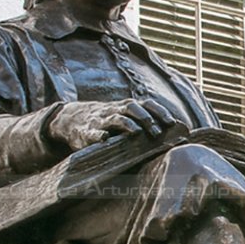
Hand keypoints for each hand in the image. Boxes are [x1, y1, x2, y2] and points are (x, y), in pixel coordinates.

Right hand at [46, 98, 175, 151]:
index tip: (172, 123)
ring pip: (116, 118)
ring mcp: (100, 120)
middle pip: (132, 108)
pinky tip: (105, 139)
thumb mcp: (124, 118)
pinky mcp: (86, 132)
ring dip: (127, 125)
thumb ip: (143, 124)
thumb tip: (171, 135)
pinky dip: (99, 135)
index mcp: (126, 108)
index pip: (147, 104)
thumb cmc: (106, 122)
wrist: (71, 120)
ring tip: (136, 133)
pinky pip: (93, 132)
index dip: (160, 112)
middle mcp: (115, 110)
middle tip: (157, 133)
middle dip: (146, 119)